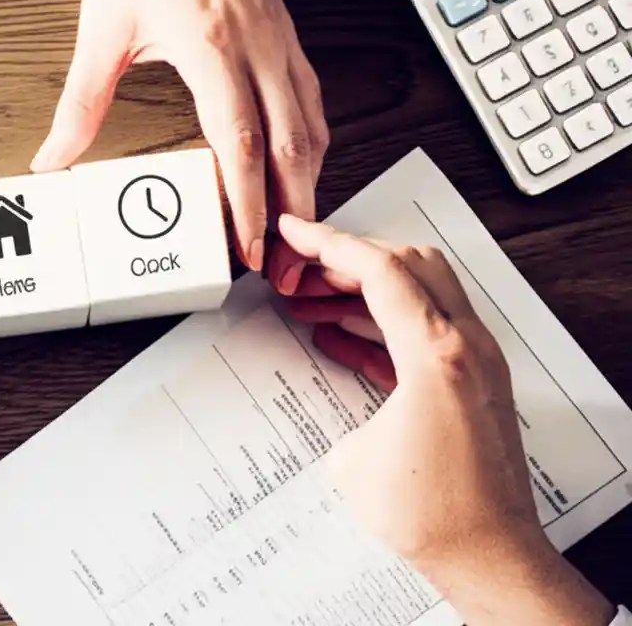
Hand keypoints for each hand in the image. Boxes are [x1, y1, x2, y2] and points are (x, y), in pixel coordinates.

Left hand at [32, 0, 328, 283]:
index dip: (248, 204)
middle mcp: (257, 49)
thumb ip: (80, 101)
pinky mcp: (286, 34)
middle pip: (293, 147)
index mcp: (212, 49)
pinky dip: (312, 143)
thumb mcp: (102, 27)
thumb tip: (53, 157)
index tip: (251, 248)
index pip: (241, 143)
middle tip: (285, 261)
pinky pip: (312, 100)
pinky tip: (301, 165)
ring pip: (313, 126)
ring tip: (296, 229)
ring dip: (308, 183)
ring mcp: (280, 41)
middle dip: (292, 212)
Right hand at [278, 215, 612, 625]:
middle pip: (409, 264)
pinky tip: (342, 338)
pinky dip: (381, 323)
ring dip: (363, 290)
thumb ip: (341, 401)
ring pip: (419, 292)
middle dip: (348, 258)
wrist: (488, 552)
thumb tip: (336, 385)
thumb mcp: (353, 457)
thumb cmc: (434, 514)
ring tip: (312, 301)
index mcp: (436, 354)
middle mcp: (465, 348)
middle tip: (303, 269)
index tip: (297, 232)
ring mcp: (475, 363)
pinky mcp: (472, 384)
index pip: (381, 269)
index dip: (330, 243)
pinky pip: (424, 330)